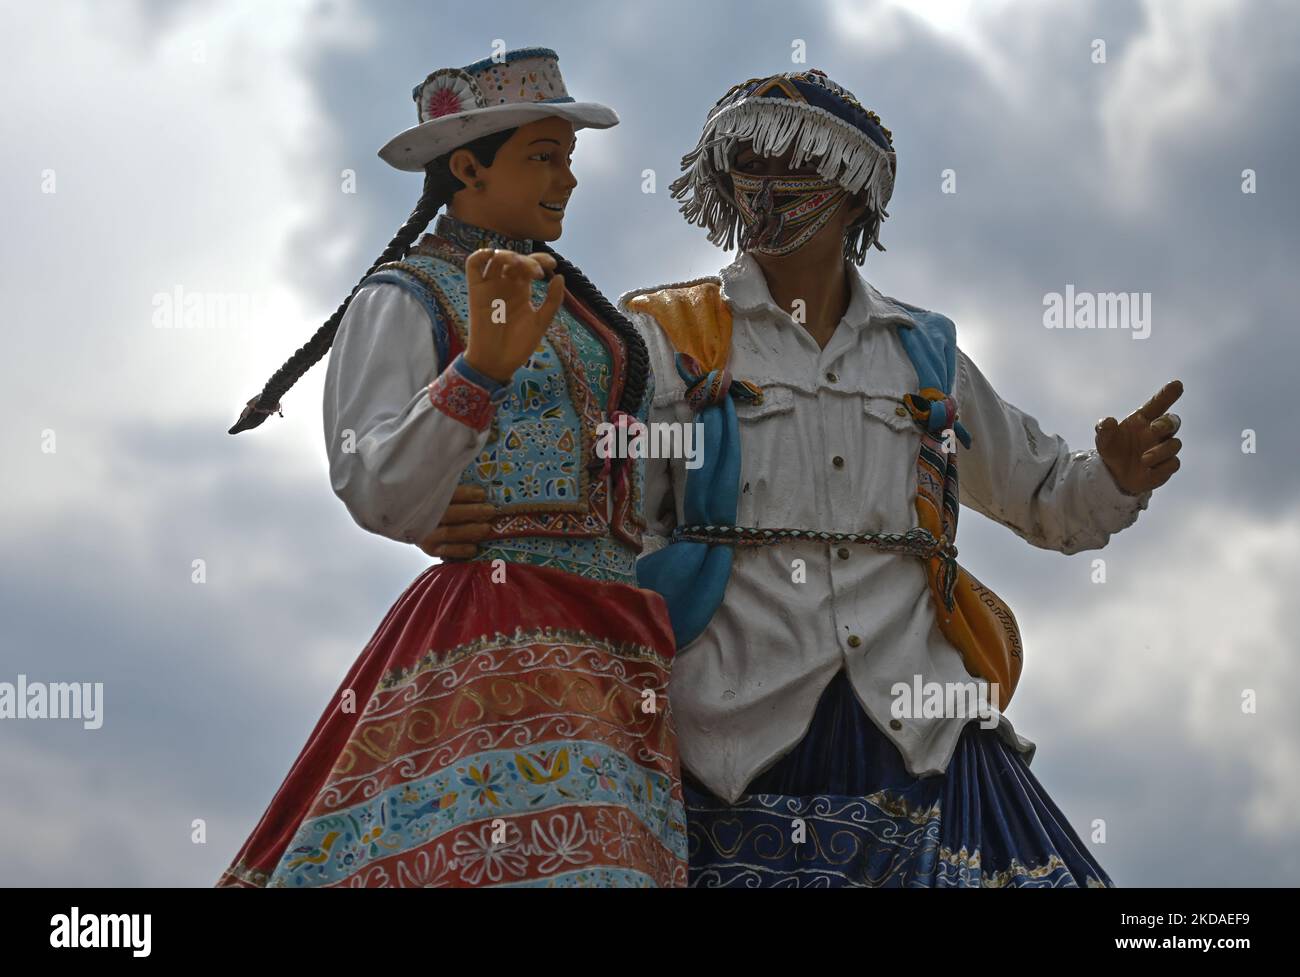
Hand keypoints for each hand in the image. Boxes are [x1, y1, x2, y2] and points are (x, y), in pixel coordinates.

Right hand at [418, 485, 494, 558]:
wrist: (421, 526)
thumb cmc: (440, 506)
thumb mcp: (444, 495)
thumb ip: (458, 491)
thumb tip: (481, 490)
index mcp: (429, 498)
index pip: (448, 494)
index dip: (466, 494)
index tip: (482, 494)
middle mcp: (426, 516)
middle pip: (450, 514)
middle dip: (472, 512)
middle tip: (490, 511)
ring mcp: (428, 534)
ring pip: (449, 532)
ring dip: (470, 530)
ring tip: (486, 528)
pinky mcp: (431, 549)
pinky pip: (447, 551)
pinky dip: (461, 549)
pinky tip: (474, 548)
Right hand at [463, 248, 564, 384]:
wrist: (498, 361)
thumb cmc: (519, 344)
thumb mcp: (541, 322)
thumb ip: (552, 300)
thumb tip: (560, 276)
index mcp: (521, 290)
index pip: (530, 265)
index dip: (541, 259)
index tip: (552, 265)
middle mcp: (505, 284)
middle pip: (515, 260)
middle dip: (528, 261)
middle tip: (537, 273)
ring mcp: (490, 286)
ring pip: (495, 258)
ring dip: (508, 255)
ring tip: (521, 266)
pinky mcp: (475, 290)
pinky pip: (473, 265)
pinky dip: (480, 255)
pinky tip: (493, 254)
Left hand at [1095, 379, 1183, 494]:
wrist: (1114, 475)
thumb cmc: (1113, 449)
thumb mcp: (1103, 440)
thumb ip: (1104, 430)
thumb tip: (1108, 421)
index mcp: (1143, 419)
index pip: (1158, 404)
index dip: (1167, 394)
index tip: (1177, 384)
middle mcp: (1157, 432)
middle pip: (1173, 421)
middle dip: (1166, 423)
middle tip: (1154, 428)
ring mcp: (1164, 449)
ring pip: (1175, 444)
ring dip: (1160, 451)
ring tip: (1143, 459)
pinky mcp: (1166, 466)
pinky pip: (1173, 464)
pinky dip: (1162, 467)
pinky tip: (1149, 470)